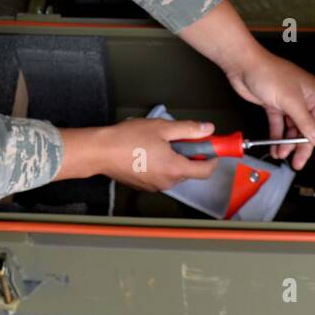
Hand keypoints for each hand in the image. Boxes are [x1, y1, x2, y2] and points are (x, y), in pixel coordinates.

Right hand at [55, 118, 217, 190]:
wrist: (100, 151)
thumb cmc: (127, 140)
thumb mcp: (162, 128)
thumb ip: (188, 129)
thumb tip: (207, 130)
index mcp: (175, 169)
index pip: (206, 170)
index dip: (212, 157)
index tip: (214, 146)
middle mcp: (167, 182)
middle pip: (190, 170)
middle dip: (190, 154)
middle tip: (181, 137)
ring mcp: (155, 186)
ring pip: (174, 172)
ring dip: (174, 158)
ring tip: (159, 142)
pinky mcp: (144, 185)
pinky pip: (161, 174)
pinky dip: (161, 163)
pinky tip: (148, 150)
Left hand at [226, 50, 314, 170]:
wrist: (243, 66)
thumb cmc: (268, 72)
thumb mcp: (291, 101)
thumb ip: (306, 122)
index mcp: (312, 94)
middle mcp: (301, 99)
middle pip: (307, 129)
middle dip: (302, 147)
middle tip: (298, 162)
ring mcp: (287, 103)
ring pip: (292, 129)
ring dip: (287, 143)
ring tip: (282, 154)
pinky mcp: (273, 105)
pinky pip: (278, 126)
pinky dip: (277, 137)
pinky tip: (275, 147)